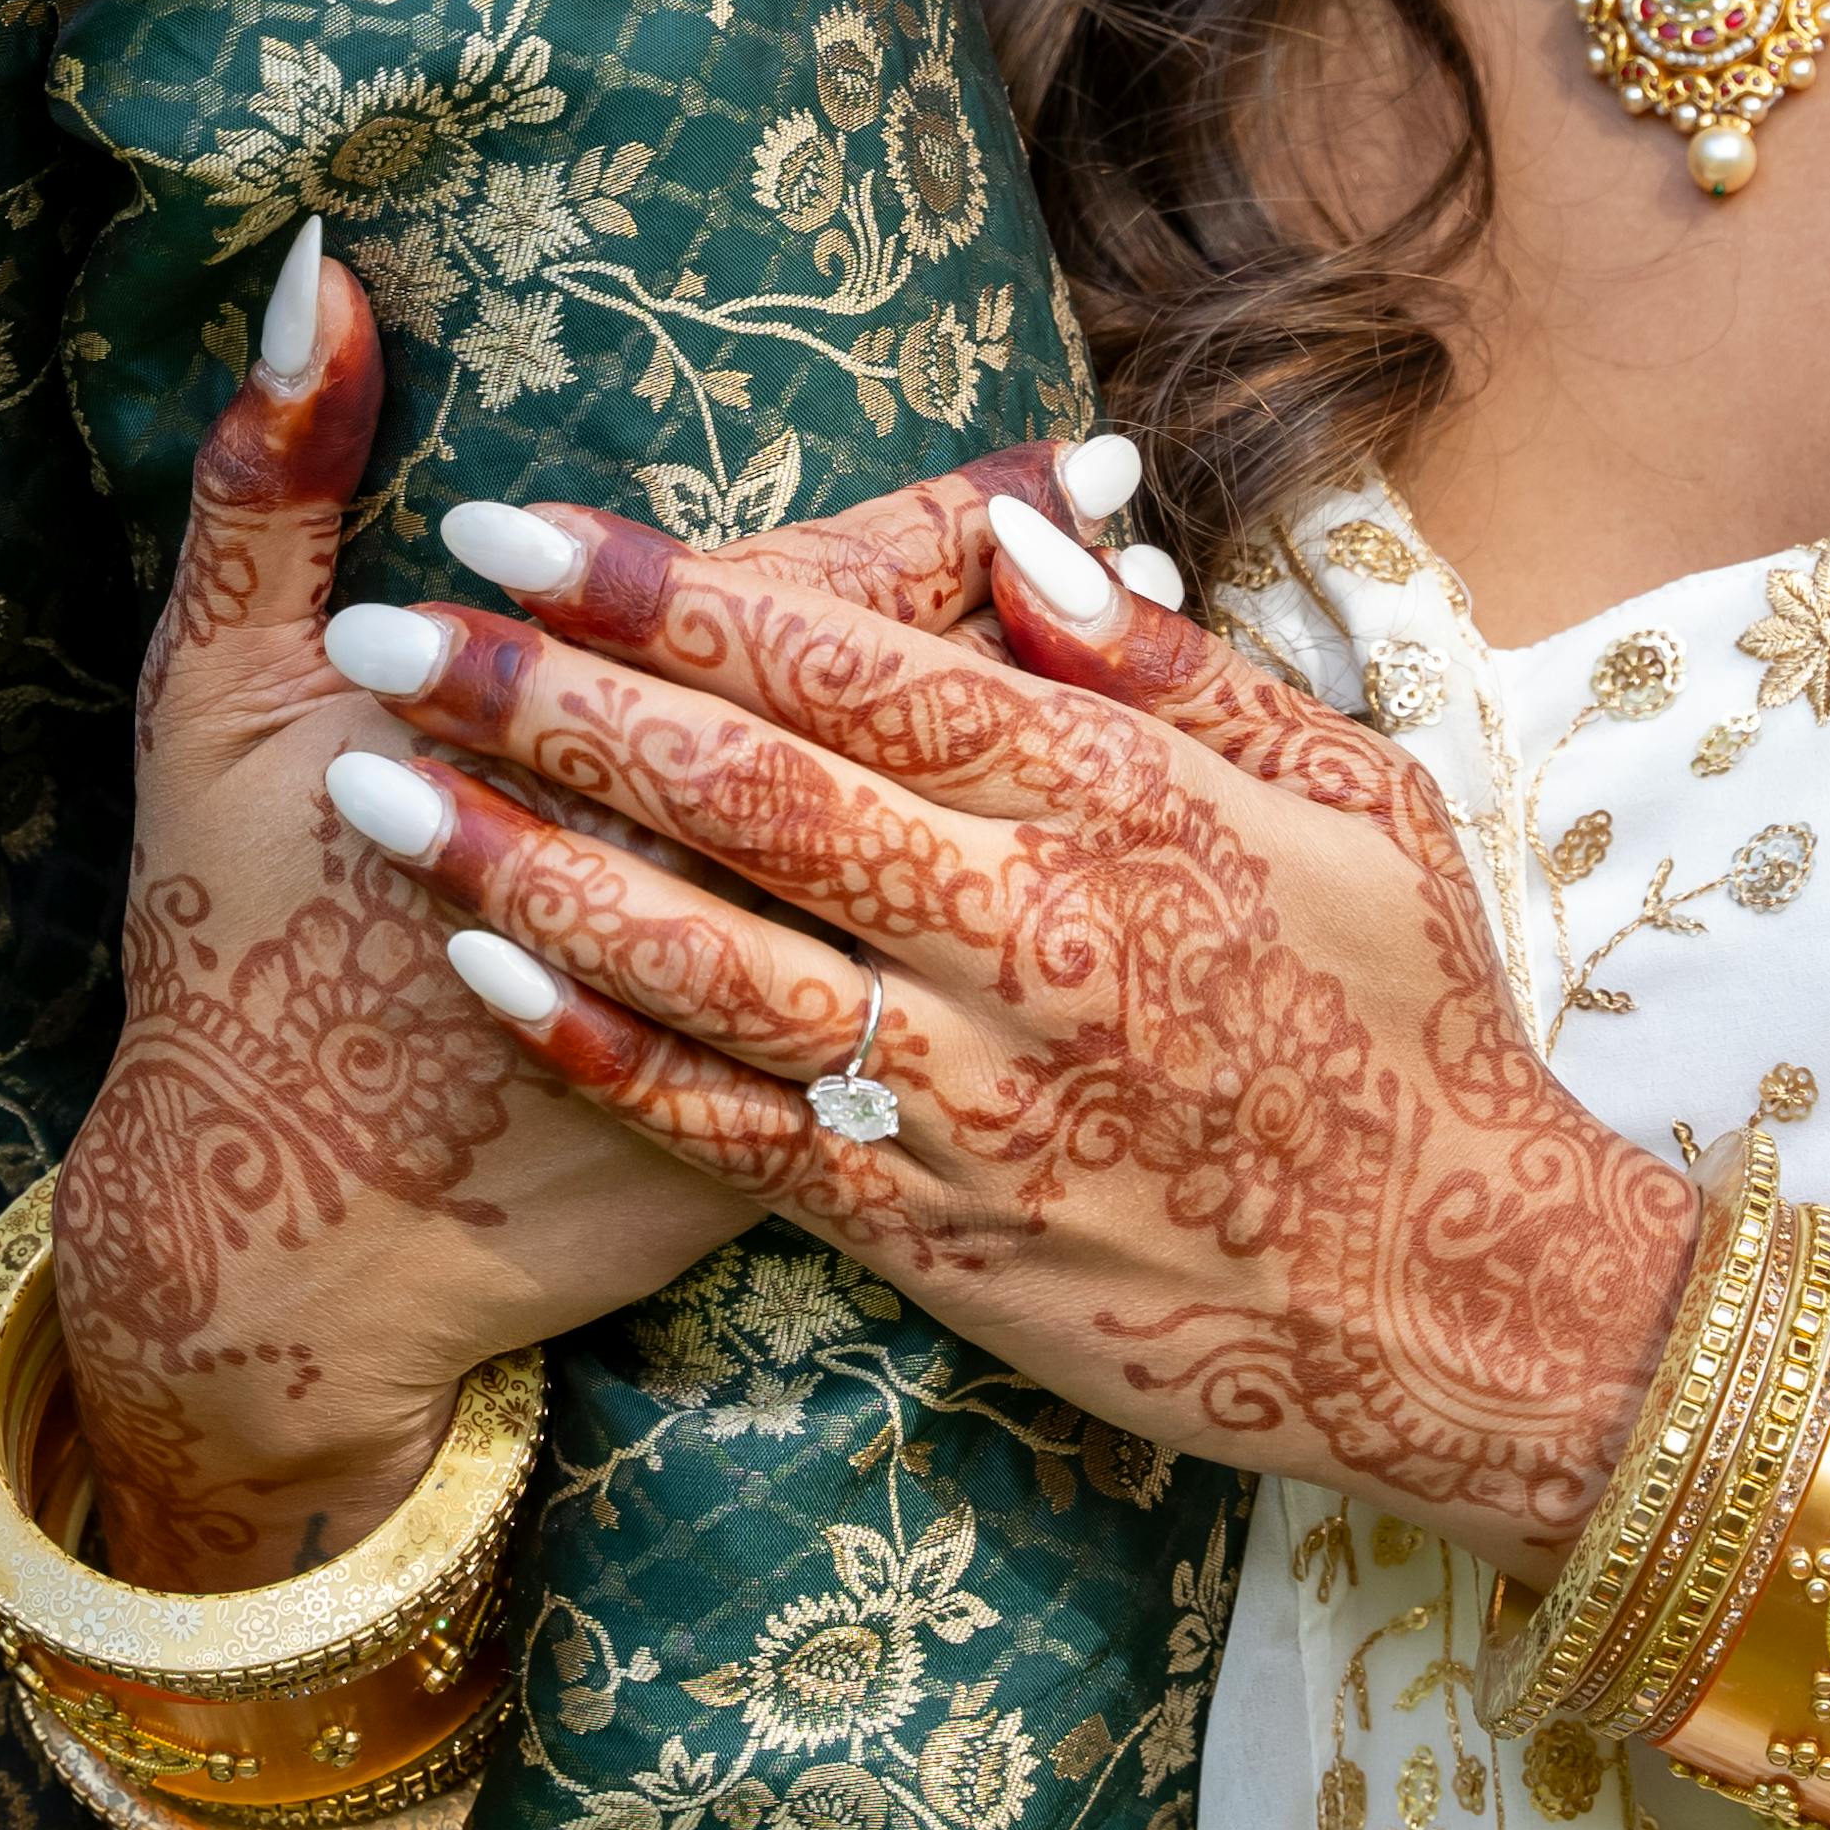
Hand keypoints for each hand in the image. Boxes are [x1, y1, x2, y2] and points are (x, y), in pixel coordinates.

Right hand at [44, 235, 1141, 1582]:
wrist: (276, 1247)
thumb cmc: (239, 942)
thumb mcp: (220, 693)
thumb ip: (275, 473)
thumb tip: (325, 268)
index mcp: (612, 747)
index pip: (835, 597)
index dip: (968, 514)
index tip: (1086, 446)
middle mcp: (723, 876)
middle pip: (930, 720)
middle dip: (1050, 612)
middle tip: (1144, 519)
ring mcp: (774, 1018)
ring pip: (970, 859)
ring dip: (1067, 759)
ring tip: (1151, 661)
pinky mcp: (802, 1143)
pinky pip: (951, 997)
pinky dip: (1024, 914)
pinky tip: (1082, 854)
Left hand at [311, 498, 1698, 1558]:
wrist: (1459, 1302)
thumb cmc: (1409, 1016)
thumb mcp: (1346, 789)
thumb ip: (1168, 665)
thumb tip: (1020, 530)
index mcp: (1123, 805)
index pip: (854, 663)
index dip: (674, 592)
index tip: (520, 527)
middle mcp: (1033, 938)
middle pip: (742, 792)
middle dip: (542, 700)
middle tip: (385, 631)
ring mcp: (974, 1098)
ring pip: (703, 957)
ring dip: (519, 861)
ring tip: (370, 786)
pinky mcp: (936, 1234)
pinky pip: (732, 1126)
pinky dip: (600, 1044)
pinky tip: (481, 966)